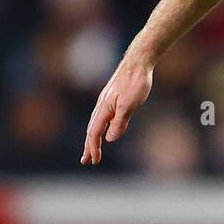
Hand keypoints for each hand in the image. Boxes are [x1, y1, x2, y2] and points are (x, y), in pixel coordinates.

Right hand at [80, 50, 154, 164]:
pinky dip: (99, 128)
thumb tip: (110, 139)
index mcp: (104, 109)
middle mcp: (102, 106)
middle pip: (91, 130)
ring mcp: (106, 102)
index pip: (95, 133)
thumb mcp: (129, 105)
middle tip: (86, 161)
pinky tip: (104, 131)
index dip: (93, 148)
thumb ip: (119, 122)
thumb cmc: (135, 82)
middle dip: (88, 146)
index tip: (94, 161)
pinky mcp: (112, 99)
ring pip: (96, 124)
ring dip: (92, 138)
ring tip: (91, 149)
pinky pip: (102, 118)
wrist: (138, 63)